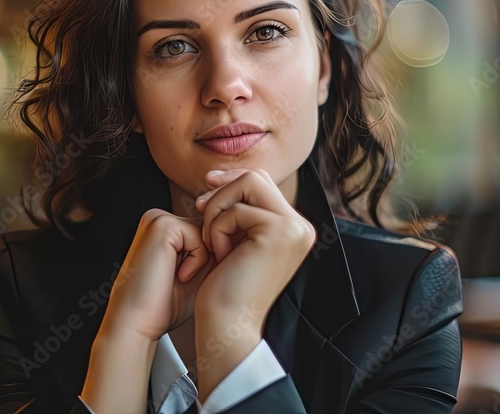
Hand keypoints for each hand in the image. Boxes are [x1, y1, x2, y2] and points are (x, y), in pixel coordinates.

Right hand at [99, 208, 214, 342]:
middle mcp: (158, 219)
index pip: (206, 232)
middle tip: (187, 282)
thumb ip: (214, 251)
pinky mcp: (161, 225)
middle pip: (209, 230)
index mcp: (163, 229)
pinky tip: (177, 276)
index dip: (213, 257)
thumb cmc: (161, 307)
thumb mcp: (197, 274)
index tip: (200, 279)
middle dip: (209, 258)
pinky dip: (196, 261)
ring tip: (180, 280)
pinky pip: (199, 237)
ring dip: (203, 261)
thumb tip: (241, 234)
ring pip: (207, 232)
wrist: (136, 324)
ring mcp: (157, 219)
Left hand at [193, 168, 315, 324]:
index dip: (231, 180)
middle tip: (197, 209)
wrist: (227, 323)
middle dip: (223, 190)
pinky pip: (238, 209)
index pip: (263, 183)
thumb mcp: (235, 240)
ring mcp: (295, 229)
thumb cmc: (224, 286)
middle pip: (257, 177)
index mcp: (294, 228)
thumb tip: (218, 176)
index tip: (205, 187)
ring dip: (218, 207)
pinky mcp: (281, 232)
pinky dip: (218, 228)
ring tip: (210, 239)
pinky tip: (219, 255)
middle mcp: (302, 227)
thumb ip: (238, 210)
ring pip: (249, 183)